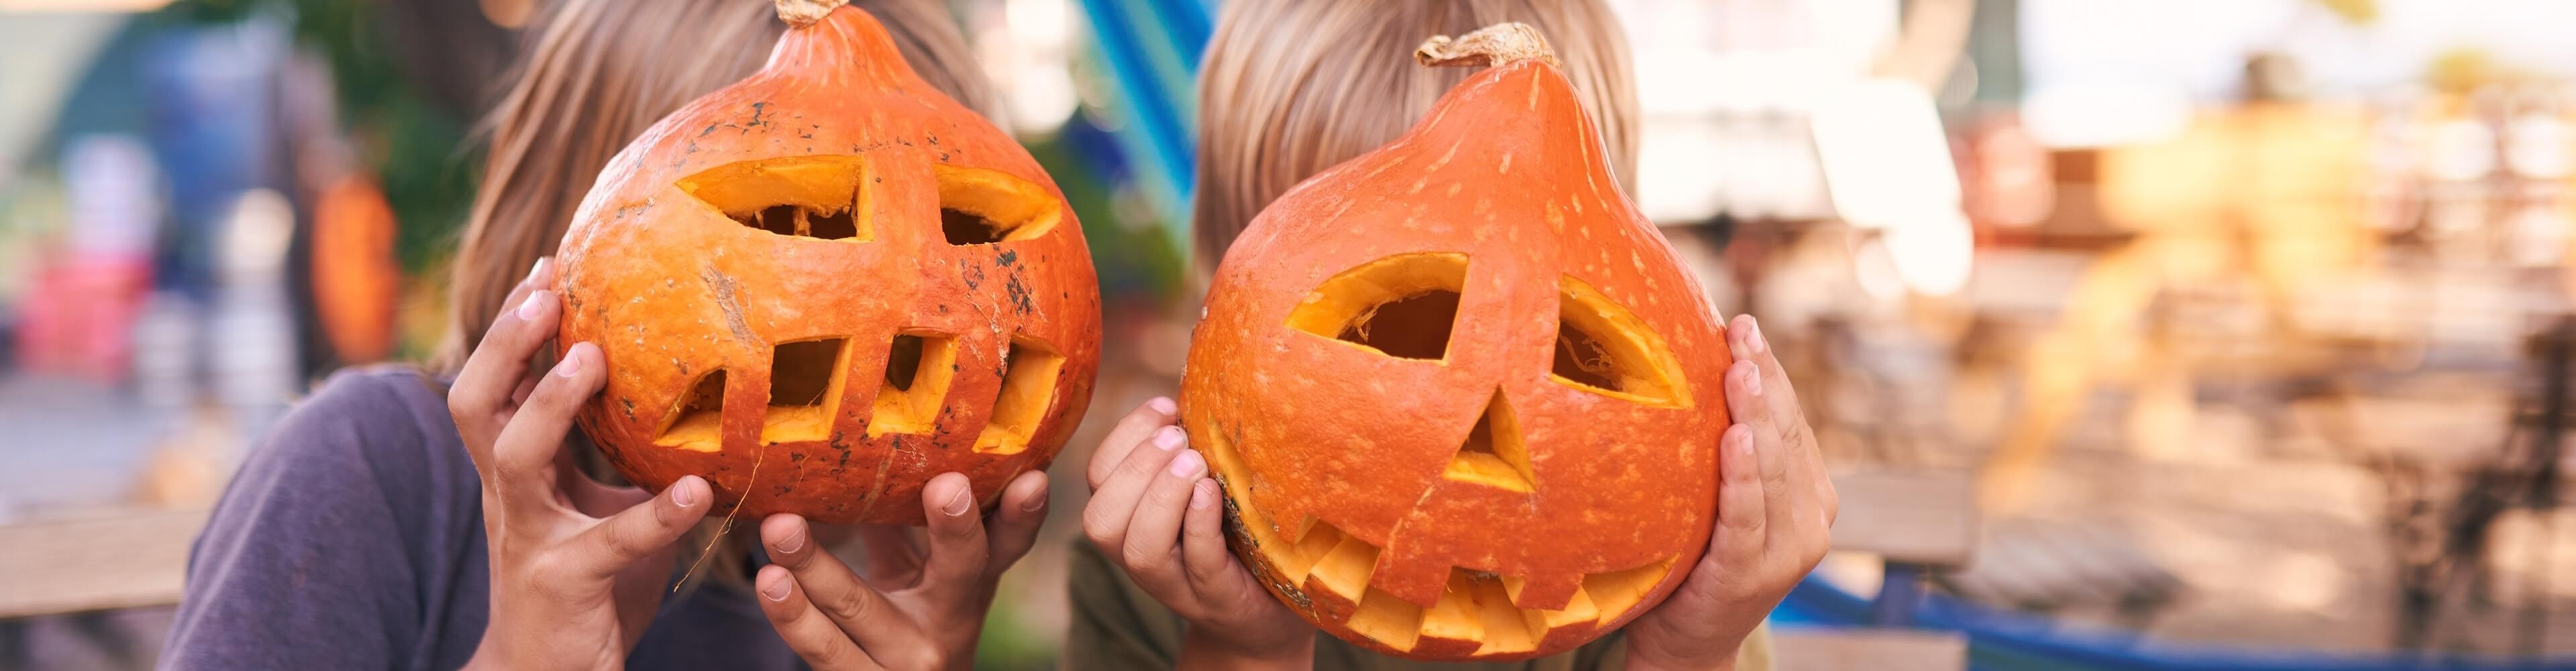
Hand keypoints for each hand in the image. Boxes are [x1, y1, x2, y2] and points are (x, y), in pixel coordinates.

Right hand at [452, 258, 713, 670]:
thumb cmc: (589, 588)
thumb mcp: (607, 510)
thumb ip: (635, 461)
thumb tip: (709, 400)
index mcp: (521, 472)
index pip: (500, 383)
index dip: (515, 326)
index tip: (550, 268)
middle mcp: (512, 496)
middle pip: (477, 402)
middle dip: (506, 342)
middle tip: (546, 291)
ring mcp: (529, 538)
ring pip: (514, 456)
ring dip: (551, 404)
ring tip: (595, 362)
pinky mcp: (562, 583)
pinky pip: (608, 541)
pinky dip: (655, 514)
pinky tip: (698, 491)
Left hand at [754, 470, 1048, 669]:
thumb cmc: (907, 624)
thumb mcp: (919, 577)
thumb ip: (899, 523)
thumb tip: (864, 444)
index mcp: (970, 586)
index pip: (1009, 545)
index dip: (1023, 514)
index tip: (1032, 478)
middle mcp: (948, 624)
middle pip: (960, 571)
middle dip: (955, 527)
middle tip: (946, 485)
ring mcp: (904, 663)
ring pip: (861, 611)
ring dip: (818, 567)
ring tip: (781, 528)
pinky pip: (825, 651)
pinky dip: (794, 616)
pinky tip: (770, 582)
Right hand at [1081, 399, 1312, 669]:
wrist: (1273, 608)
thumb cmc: (1238, 534)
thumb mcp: (1209, 483)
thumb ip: (1193, 446)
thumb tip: (1203, 377)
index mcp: (1131, 518)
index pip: (1099, 475)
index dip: (1125, 436)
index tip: (1168, 407)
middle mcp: (1141, 556)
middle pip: (1101, 518)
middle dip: (1136, 467)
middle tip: (1181, 440)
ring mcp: (1177, 584)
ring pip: (1137, 548)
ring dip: (1161, 496)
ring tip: (1197, 465)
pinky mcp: (1217, 599)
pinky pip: (1197, 565)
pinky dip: (1198, 525)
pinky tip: (1213, 494)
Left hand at [1624, 315, 1837, 670]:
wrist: (1686, 642)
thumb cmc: (1692, 557)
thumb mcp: (1714, 496)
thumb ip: (1717, 449)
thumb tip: (1678, 364)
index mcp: (1807, 491)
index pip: (1789, 418)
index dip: (1768, 370)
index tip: (1741, 325)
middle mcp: (1812, 517)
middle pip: (1784, 433)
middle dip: (1762, 377)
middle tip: (1739, 332)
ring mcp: (1788, 548)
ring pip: (1772, 468)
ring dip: (1756, 413)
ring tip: (1740, 369)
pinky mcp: (1754, 573)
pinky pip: (1747, 516)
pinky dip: (1743, 477)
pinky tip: (1737, 440)